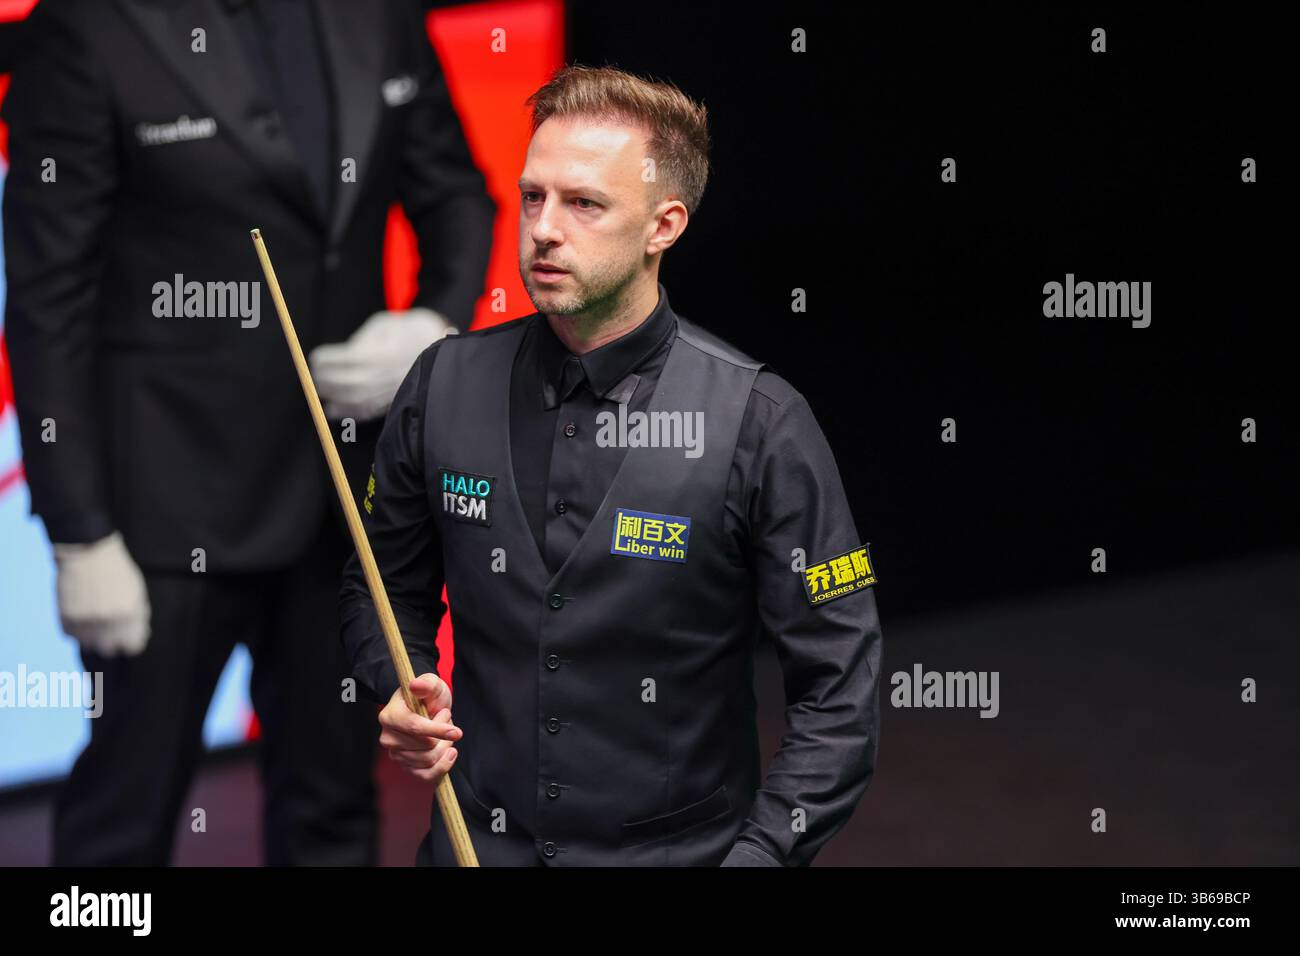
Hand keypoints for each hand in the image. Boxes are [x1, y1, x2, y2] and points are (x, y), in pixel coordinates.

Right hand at [51, 531, 151, 656]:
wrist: (87, 550)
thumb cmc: (116, 570)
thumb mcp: (137, 591)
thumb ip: (139, 616)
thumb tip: (141, 637)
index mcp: (130, 613)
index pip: (132, 646)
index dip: (129, 641)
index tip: (126, 636)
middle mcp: (108, 620)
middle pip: (109, 649)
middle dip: (110, 641)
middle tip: (107, 626)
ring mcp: (85, 620)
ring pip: (88, 645)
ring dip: (91, 636)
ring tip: (92, 617)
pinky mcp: (66, 617)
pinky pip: (71, 635)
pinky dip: (75, 629)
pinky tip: (80, 612)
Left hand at [308, 307, 455, 421]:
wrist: (441, 348)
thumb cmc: (411, 331)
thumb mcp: (383, 325)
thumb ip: (360, 341)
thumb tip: (342, 356)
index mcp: (374, 355)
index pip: (337, 362)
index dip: (323, 359)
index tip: (316, 357)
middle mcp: (378, 376)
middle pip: (340, 383)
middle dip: (323, 379)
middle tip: (315, 374)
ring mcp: (385, 392)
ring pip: (350, 400)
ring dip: (332, 396)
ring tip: (321, 390)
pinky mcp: (392, 402)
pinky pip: (365, 412)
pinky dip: (347, 413)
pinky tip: (334, 410)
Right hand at [378, 672, 462, 783]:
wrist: (427, 709)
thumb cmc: (428, 696)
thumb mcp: (432, 684)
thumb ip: (426, 684)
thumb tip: (416, 685)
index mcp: (389, 716)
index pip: (416, 728)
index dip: (438, 730)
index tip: (457, 731)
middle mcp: (388, 738)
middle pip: (426, 747)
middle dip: (444, 735)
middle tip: (445, 720)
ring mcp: (395, 754)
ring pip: (429, 761)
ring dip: (445, 747)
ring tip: (443, 732)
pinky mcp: (405, 767)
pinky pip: (426, 776)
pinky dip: (442, 767)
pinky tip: (449, 753)